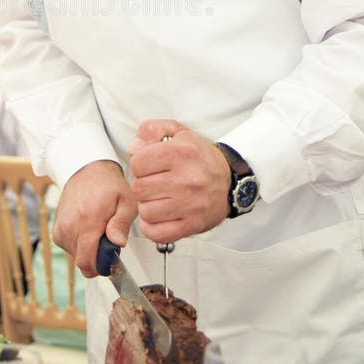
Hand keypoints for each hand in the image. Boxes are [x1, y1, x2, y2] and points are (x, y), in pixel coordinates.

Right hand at [53, 160, 136, 277]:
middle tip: (108, 240)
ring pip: (76, 256)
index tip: (112, 258)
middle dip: (98, 258)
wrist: (87, 170)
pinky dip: (80, 244)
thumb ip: (122, 224)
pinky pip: (69, 248)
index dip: (101, 267)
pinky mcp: (57, 230)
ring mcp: (61, 228)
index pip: (87, 262)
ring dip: (89, 250)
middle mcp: (71, 226)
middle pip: (82, 262)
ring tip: (98, 230)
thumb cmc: (108, 185)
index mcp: (88, 221)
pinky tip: (88, 229)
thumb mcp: (127, 200)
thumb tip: (118, 243)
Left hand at [129, 119, 229, 241]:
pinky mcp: (192, 224)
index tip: (149, 166)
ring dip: (147, 206)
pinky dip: (152, 227)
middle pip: (139, 188)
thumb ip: (151, 130)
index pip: (138, 162)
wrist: (230, 182)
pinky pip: (157, 233)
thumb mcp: (178, 133)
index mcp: (181, 153)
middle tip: (154, 183)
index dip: (139, 164)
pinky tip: (159, 216)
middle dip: (142, 185)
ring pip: (145, 211)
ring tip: (158, 199)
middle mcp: (187, 179)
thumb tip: (133, 148)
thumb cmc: (200, 158)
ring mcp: (190, 204)